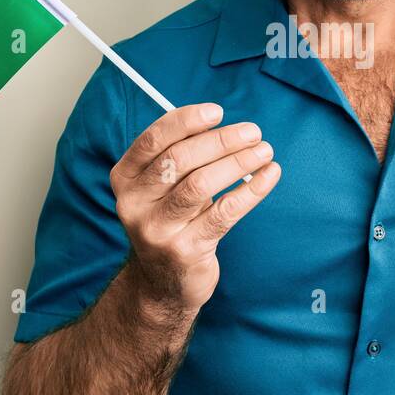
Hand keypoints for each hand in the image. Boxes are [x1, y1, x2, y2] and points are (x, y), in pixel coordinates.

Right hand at [110, 103, 280, 313]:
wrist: (163, 283)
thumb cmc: (172, 220)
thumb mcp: (162, 189)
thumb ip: (180, 156)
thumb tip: (223, 124)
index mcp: (124, 179)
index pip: (153, 139)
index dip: (186, 121)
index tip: (218, 112)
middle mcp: (134, 204)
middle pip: (179, 159)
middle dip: (221, 140)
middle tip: (253, 132)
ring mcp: (157, 230)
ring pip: (201, 184)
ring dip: (238, 162)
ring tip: (264, 151)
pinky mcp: (185, 250)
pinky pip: (224, 212)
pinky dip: (251, 190)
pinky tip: (269, 176)